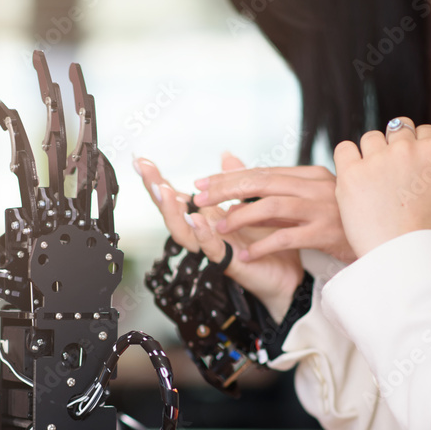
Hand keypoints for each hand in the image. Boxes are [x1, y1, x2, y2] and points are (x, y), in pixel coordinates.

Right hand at [136, 155, 302, 323]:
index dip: (158, 179)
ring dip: (173, 212)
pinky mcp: (227, 261)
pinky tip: (196, 220)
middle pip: (172, 213)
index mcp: (207, 216)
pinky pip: (210, 248)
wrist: (288, 273)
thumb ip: (236, 181)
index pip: (176, 196)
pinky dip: (202, 234)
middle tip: (146, 172)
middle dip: (156, 192)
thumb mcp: (251, 203)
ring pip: (183, 232)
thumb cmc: (266, 242)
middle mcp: (205, 232)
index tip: (142, 161)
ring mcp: (213, 247)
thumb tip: (226, 156)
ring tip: (165, 192)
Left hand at [191, 162, 354, 262]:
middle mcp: (314, 186)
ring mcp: (321, 208)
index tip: (202, 183)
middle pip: (261, 182)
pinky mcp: (326, 232)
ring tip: (219, 227)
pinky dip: (263, 246)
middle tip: (198, 198)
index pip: (262, 172)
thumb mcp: (311, 204)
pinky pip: (288, 237)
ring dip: (241, 217)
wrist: (386, 239)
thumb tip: (240, 200)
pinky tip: (245, 255)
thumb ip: (279, 199)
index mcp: (310, 176)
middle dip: (226, 189)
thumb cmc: (345, 222)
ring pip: (272, 206)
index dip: (229, 177)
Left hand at [333, 117, 430, 256]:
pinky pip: (343, 149)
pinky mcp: (351, 173)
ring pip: (371, 139)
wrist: (402, 256)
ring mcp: (377, 159)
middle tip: (392, 182)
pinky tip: (354, 179)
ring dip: (371, 155)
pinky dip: (347, 159)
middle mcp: (406, 148)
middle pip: (397, 130)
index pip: (423, 130)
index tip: (411, 174)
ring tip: (374, 185)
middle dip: (395, 150)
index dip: (417, 151)